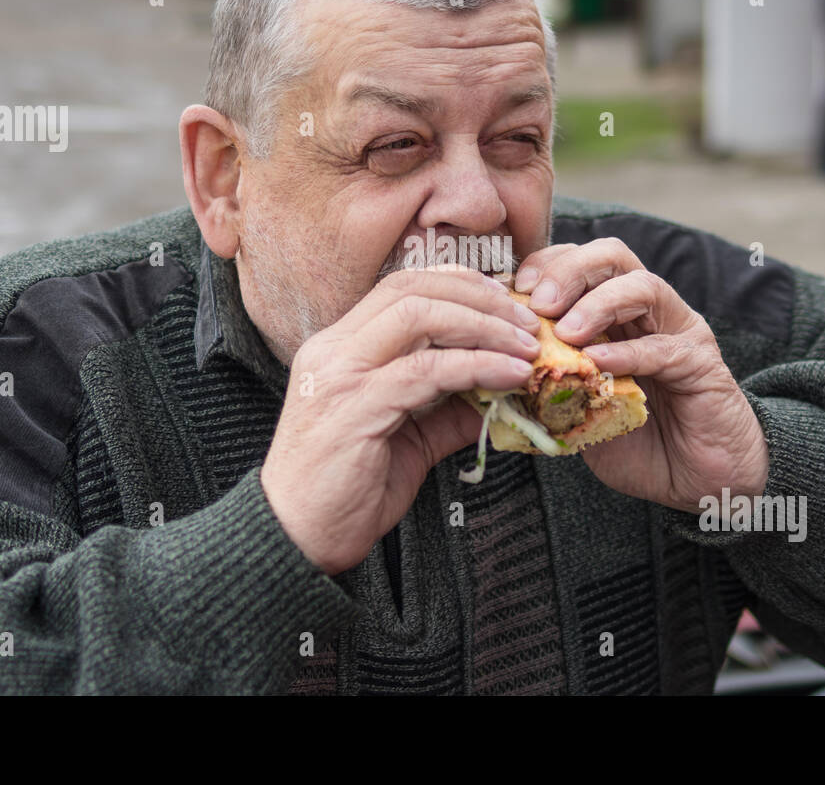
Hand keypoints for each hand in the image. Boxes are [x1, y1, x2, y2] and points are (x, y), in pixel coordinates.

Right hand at [260, 267, 540, 575]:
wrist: (297, 540)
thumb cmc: (343, 492)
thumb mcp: (408, 441)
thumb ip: (448, 411)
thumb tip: (500, 395)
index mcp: (338, 348)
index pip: (400, 287)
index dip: (458, 285)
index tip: (503, 302)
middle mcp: (333, 351)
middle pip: (412, 289)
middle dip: (479, 298)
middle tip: (526, 323)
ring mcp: (339, 376)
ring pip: (420, 317)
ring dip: (484, 327)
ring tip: (526, 348)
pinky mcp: (355, 408)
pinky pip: (427, 371)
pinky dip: (477, 365)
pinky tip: (510, 375)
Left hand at [513, 239, 769, 512]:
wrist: (699, 483)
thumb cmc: (639, 444)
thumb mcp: (578, 413)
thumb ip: (547, 388)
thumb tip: (494, 375)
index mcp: (616, 314)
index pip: (579, 262)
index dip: (544, 266)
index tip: (512, 291)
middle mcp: (649, 312)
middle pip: (611, 256)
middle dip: (569, 270)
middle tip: (538, 303)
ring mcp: (679, 332)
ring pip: (641, 285)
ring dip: (598, 302)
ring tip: (566, 332)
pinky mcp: (701, 363)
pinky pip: (663, 346)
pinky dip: (627, 352)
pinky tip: (598, 364)